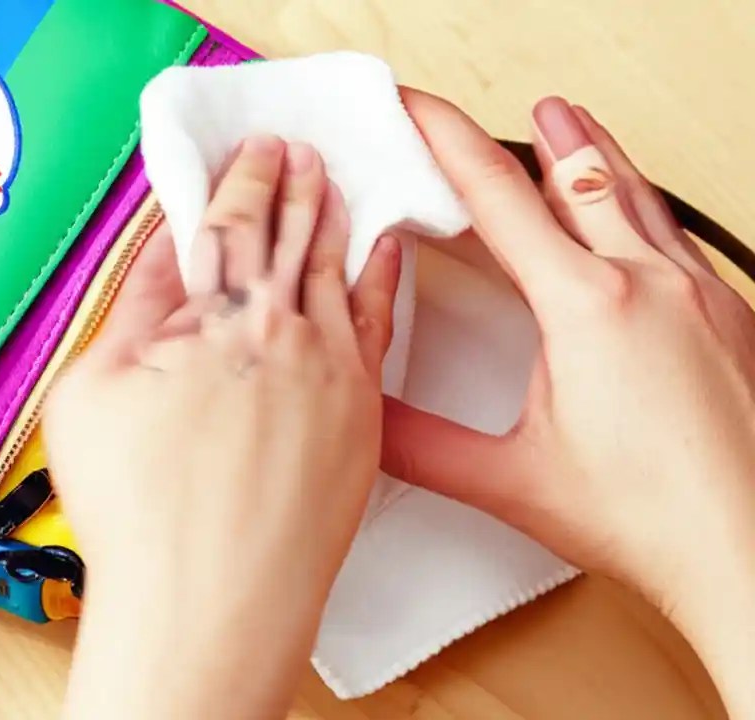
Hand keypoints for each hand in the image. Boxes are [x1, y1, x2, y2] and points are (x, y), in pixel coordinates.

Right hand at [48, 136, 400, 719]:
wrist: (211, 604)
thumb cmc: (142, 513)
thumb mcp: (93, 389)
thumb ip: (135, 307)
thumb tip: (167, 248)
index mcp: (213, 315)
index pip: (231, 221)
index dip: (240, 177)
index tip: (249, 150)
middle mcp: (281, 331)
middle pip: (290, 234)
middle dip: (292, 182)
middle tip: (297, 148)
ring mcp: (330, 372)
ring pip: (337, 270)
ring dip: (335, 217)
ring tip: (333, 182)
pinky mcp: (362, 416)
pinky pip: (378, 325)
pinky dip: (382, 279)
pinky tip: (385, 252)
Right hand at [391, 90, 754, 716]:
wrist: (750, 557)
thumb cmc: (650, 518)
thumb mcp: (510, 479)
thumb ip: (420, 445)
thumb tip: (362, 419)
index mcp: (588, 306)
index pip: (500, 198)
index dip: (449, 142)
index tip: (420, 109)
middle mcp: (652, 284)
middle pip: (586, 179)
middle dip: (548, 137)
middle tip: (528, 109)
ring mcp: (704, 298)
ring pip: (643, 201)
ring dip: (603, 160)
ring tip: (579, 130)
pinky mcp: (737, 322)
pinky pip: (682, 241)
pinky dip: (648, 212)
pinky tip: (647, 227)